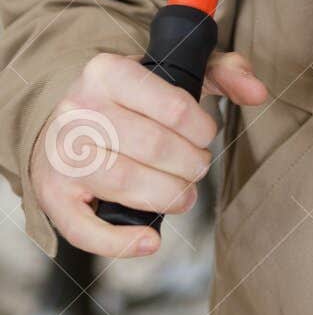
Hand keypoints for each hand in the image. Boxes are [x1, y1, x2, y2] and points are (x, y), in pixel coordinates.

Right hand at [28, 45, 268, 258]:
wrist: (61, 123)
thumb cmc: (128, 100)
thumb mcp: (173, 72)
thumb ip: (222, 72)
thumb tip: (257, 92)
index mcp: (106, 71)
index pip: (172, 106)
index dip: (201, 129)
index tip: (204, 135)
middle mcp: (77, 110)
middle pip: (154, 147)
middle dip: (191, 165)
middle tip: (197, 167)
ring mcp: (60, 155)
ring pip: (126, 183)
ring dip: (168, 196)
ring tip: (182, 194)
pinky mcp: (52, 195)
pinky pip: (84, 229)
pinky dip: (121, 243)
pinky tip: (150, 240)